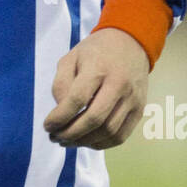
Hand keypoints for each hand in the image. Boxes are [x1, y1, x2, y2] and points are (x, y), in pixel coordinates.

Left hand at [43, 27, 148, 150]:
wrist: (131, 42)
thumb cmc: (96, 51)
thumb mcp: (71, 57)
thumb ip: (61, 84)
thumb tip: (61, 113)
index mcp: (98, 68)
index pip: (77, 99)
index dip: (60, 117)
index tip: (47, 126)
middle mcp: (119, 84)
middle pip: (94, 119)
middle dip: (70, 134)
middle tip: (55, 137)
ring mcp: (132, 98)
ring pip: (108, 131)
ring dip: (84, 142)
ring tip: (67, 141)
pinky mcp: (139, 109)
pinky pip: (121, 136)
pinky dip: (102, 144)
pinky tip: (86, 141)